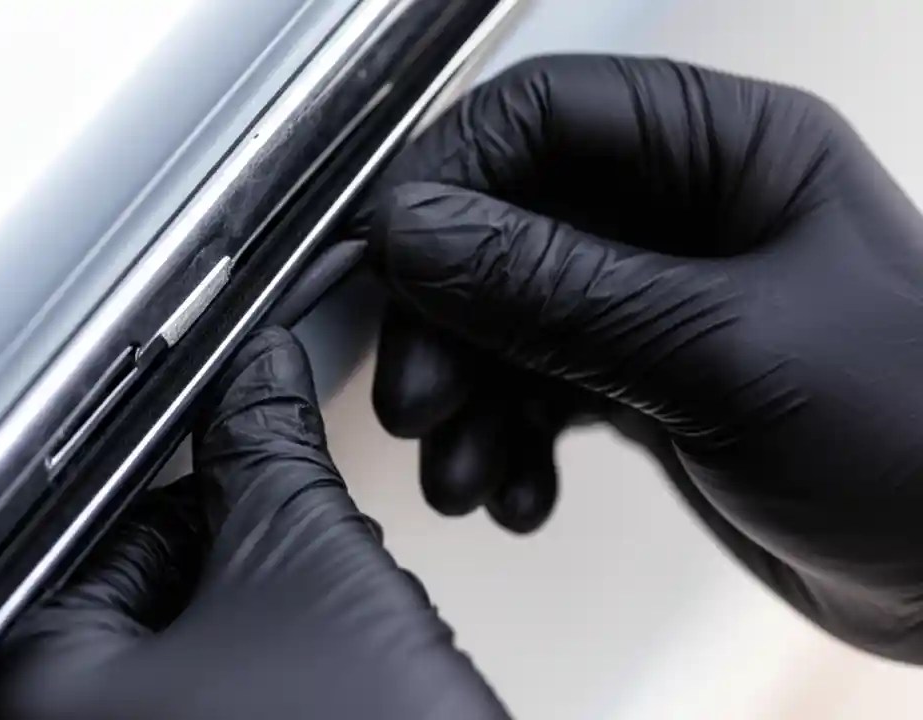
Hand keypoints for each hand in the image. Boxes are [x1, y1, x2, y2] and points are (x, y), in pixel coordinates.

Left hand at [0, 328, 510, 718]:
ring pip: (173, 655)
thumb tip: (258, 380)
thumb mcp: (315, 573)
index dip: (191, 477)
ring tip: (319, 657)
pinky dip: (246, 679)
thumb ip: (271, 455)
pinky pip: (195, 707)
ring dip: (247, 623)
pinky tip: (315, 695)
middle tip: (296, 574)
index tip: (237, 452)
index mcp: (39, 689)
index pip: (97, 527)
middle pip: (130, 593)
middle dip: (226, 561)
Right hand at [368, 54, 922, 659]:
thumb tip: (413, 235)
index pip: (539, 118)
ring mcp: (660, 302)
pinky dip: (511, 443)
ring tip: (462, 475)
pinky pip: (540, 391)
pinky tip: (520, 494)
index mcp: (726, 151)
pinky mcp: (649, 382)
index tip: (384, 261)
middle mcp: (683, 216)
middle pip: (503, 227)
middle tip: (417, 403)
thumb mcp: (722, 355)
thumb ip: (555, 291)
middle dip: (446, 320)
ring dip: (468, 400)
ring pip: (509, 320)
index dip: (445, 180)